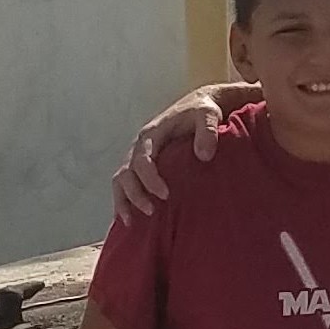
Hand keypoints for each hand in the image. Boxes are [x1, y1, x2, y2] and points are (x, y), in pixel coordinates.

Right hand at [112, 87, 228, 219]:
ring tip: (132, 222)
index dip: (150, 179)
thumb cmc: (202, 111)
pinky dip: (124, 201)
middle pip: (126, 173)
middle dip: (135, 194)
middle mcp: (140, 146)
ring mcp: (138, 156)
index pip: (143, 159)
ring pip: (120, 180)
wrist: (197, 105)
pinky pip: (125, 184)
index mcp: (152, 133)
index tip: (165, 195)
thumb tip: (204, 155)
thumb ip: (207, 132)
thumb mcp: (208, 115)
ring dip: (124, 201)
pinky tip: (129, 220)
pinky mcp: (142, 165)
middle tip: (151, 211)